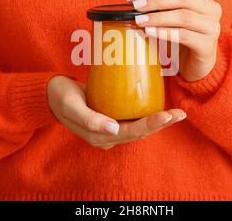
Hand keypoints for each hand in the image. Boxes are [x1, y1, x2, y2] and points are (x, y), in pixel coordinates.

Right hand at [47, 76, 186, 148]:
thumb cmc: (61, 97)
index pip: (131, 132)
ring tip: (176, 113)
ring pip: (139, 127)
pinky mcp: (112, 118)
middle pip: (140, 132)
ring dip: (158, 121)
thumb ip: (90, 120)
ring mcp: (111, 128)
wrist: (52, 94)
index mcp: (100, 137)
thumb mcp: (72, 106)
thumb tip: (113, 130)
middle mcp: (108, 136)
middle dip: (161, 124)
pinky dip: (147, 114)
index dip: (150, 125)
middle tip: (180, 114)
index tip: (167, 115)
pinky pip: (133, 118)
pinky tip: (159, 106)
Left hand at [125, 0, 221, 81]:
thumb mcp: (168, 16)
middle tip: (135, 7)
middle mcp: (211, 9)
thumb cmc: (182, 38)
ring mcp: (212, 27)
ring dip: (159, 18)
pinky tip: (150, 32)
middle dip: (155, 1)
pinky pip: (185, 36)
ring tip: (140, 21)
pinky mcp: (208, 46)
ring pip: (184, 17)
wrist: (195, 64)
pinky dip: (166, 33)